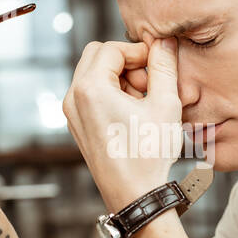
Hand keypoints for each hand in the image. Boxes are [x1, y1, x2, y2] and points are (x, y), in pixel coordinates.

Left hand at [63, 36, 182, 213]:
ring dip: (120, 77)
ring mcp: (72, 113)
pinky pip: (91, 94)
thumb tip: (165, 41)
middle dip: (126, 62)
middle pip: (97, 56)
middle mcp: (73, 98)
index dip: (138, 51)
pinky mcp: (77, 125)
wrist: (135, 196)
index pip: (112, 48)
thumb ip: (164, 66)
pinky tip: (134, 113)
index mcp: (90, 88)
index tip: (158, 64)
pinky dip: (111, 93)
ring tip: (144, 100)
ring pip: (93, 74)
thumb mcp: (165, 104)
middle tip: (149, 82)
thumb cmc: (149, 154)